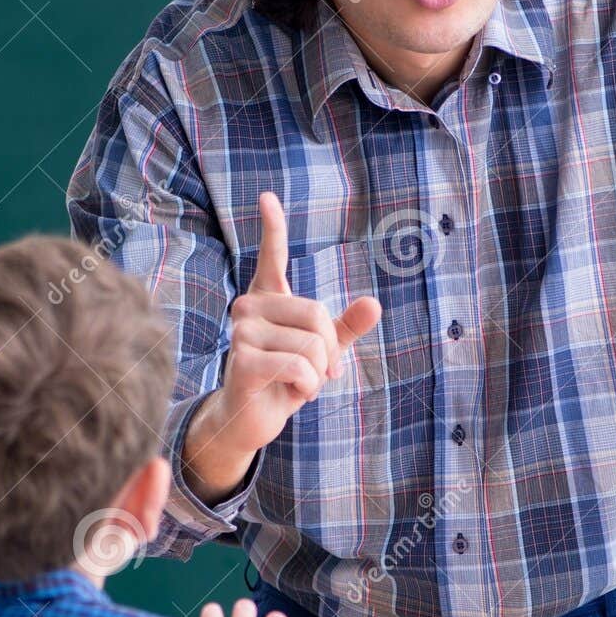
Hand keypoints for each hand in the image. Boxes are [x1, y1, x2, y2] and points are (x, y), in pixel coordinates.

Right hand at [205, 191, 382, 454]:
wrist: (253, 420)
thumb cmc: (285, 380)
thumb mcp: (322, 352)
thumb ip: (346, 328)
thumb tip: (374, 304)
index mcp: (268, 299)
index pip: (270, 256)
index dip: (271, 226)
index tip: (267, 196)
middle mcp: (249, 307)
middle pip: (317, 314)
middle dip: (329, 351)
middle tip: (317, 372)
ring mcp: (241, 332)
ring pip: (312, 344)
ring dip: (319, 374)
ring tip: (300, 384)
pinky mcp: (243, 360)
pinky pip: (300, 366)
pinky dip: (308, 386)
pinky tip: (292, 393)